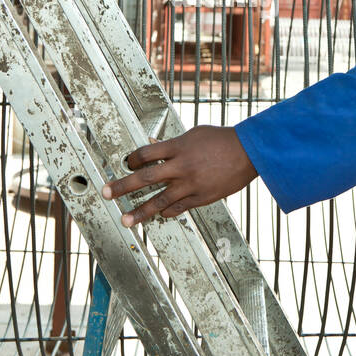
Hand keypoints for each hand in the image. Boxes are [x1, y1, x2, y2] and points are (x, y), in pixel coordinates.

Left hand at [101, 126, 258, 225]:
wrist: (249, 152)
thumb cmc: (222, 140)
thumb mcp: (195, 134)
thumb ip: (174, 144)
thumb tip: (155, 148)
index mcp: (178, 147)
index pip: (145, 154)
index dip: (132, 159)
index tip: (126, 163)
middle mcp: (181, 166)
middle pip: (145, 178)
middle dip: (122, 186)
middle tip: (106, 193)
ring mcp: (191, 184)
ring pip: (159, 200)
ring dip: (140, 211)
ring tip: (125, 220)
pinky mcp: (201, 197)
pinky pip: (178, 207)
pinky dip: (166, 211)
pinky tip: (158, 215)